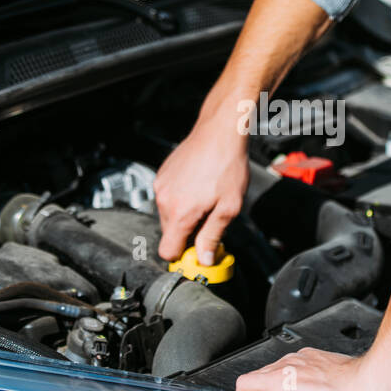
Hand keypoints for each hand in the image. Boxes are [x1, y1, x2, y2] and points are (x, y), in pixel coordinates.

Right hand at [154, 112, 248, 264]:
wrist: (219, 131)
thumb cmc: (227, 165)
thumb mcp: (229, 207)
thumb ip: (213, 236)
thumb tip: (204, 259)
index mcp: (180, 212)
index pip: (167, 251)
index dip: (182, 255)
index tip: (197, 253)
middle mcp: (165, 200)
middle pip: (169, 233)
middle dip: (187, 234)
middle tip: (210, 222)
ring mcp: (161, 186)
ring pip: (168, 215)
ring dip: (185, 215)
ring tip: (207, 199)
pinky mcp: (162, 175)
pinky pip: (168, 198)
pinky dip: (181, 199)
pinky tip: (199, 187)